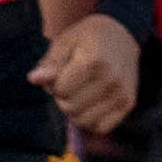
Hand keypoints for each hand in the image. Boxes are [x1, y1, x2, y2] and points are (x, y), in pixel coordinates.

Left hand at [34, 9, 144, 138]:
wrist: (124, 33)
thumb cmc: (88, 37)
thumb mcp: (67, 41)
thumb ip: (50, 62)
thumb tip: (33, 79)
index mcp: (95, 60)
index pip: (60, 90)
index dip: (56, 83)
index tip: (64, 71)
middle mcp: (112, 78)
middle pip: (70, 108)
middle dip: (64, 98)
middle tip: (72, 82)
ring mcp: (122, 93)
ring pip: (83, 121)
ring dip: (77, 110)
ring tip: (82, 92)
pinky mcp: (128, 103)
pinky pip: (100, 127)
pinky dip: (92, 120)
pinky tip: (93, 103)